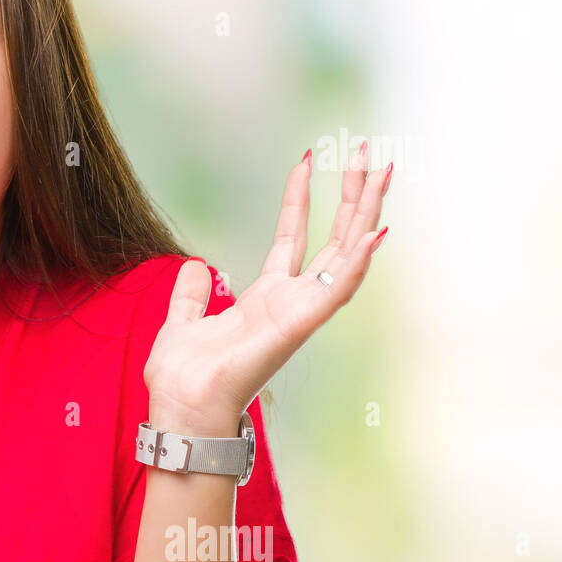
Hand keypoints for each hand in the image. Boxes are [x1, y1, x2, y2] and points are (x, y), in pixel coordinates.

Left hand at [144, 143, 389, 434]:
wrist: (181, 408)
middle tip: (369, 154)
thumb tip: (195, 265)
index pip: (291, 239)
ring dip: (365, 214)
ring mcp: (299, 315)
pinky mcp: (298, 327)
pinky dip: (357, 263)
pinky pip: (335, 290)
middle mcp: (290, 304)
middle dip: (352, 198)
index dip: (300, 200)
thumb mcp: (182, 322)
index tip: (307, 160)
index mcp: (265, 300)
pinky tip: (376, 231)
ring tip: (380, 172)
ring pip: (344, 255)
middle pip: (332, 240)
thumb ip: (192, 295)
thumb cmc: (184, 377)